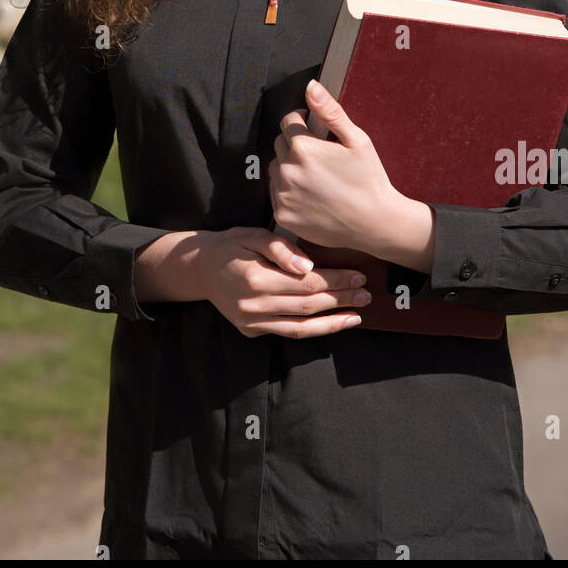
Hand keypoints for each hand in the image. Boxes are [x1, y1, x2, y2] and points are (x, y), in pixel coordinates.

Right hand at [199, 226, 371, 338]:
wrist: (200, 268)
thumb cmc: (231, 245)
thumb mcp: (253, 235)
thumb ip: (280, 248)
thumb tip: (307, 265)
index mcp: (256, 278)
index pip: (307, 282)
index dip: (335, 280)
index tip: (359, 276)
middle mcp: (254, 305)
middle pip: (308, 305)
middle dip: (341, 299)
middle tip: (367, 294)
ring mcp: (252, 322)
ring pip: (301, 327)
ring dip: (333, 322)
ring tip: (357, 315)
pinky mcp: (251, 331)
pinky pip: (288, 332)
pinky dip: (313, 330)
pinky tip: (333, 323)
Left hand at [269, 79, 405, 251]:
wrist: (375, 224)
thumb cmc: (369, 180)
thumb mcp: (356, 140)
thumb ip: (330, 111)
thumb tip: (311, 87)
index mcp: (303, 148)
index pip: (288, 121)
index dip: (302, 120)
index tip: (313, 127)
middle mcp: (287, 170)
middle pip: (280, 144)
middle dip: (295, 143)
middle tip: (319, 156)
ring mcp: (283, 195)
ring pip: (275, 169)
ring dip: (289, 166)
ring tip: (316, 176)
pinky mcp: (282, 215)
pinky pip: (276, 193)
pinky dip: (288, 191)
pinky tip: (311, 194)